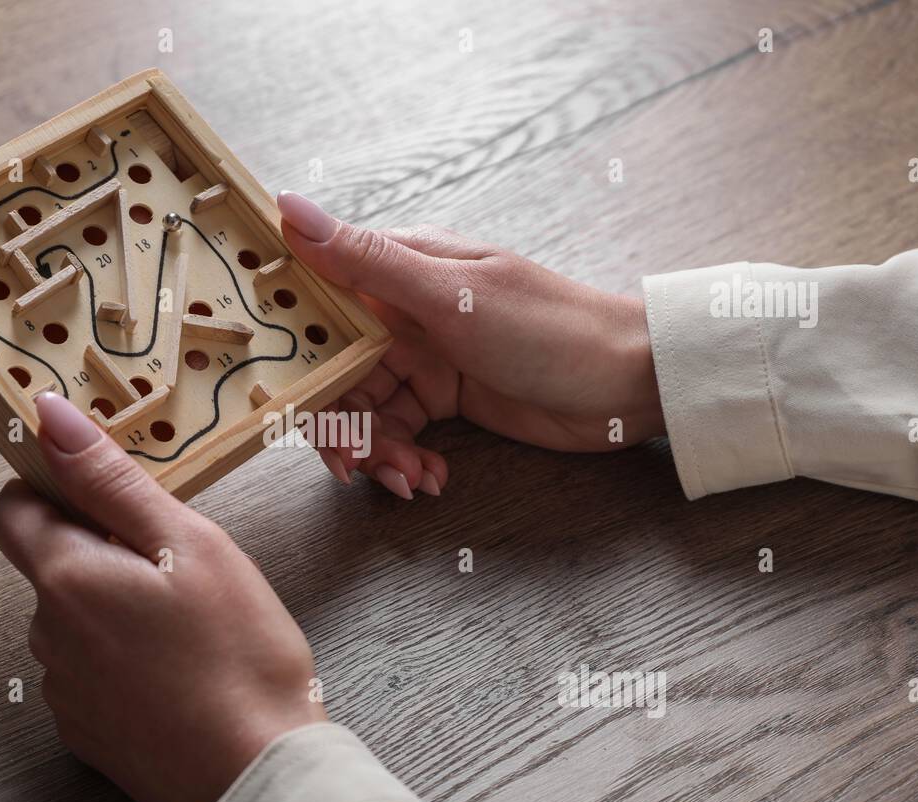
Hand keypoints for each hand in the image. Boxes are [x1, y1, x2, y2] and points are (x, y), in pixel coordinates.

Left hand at [0, 392, 325, 801]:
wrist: (257, 774)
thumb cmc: (237, 656)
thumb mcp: (189, 545)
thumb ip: (111, 480)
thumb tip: (50, 417)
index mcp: (66, 579)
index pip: (10, 509)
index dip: (52, 490)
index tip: (107, 496)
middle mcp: (47, 634)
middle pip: (53, 565)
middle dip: (103, 553)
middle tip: (178, 569)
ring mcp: (64, 689)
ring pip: (76, 619)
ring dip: (116, 609)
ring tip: (189, 628)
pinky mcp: (85, 731)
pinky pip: (92, 672)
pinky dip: (125, 661)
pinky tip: (180, 673)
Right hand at [277, 191, 663, 498]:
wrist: (630, 383)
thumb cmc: (549, 326)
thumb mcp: (450, 296)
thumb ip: (366, 261)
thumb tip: (287, 206)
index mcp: (398, 268)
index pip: (318, 302)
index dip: (295, 352)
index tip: (287, 398)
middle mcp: (403, 310)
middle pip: (335, 370)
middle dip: (340, 424)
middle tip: (355, 464)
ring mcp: (425, 356)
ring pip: (366, 409)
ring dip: (378, 451)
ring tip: (409, 479)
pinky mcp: (447, 397)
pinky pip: (401, 431)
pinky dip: (408, 458)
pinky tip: (432, 477)